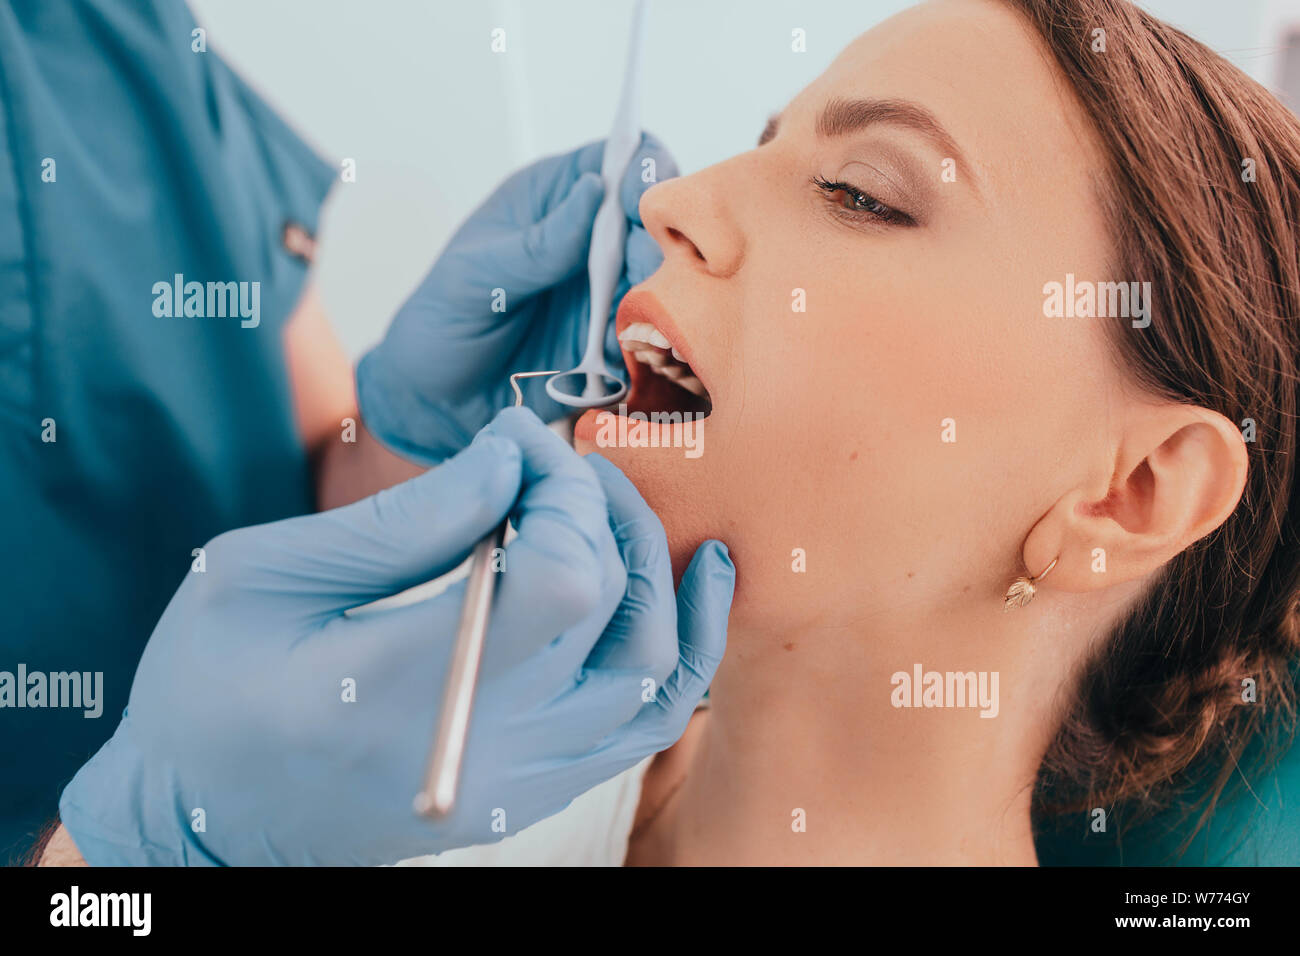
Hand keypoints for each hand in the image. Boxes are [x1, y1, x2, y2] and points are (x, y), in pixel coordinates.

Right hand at [57, 408, 732, 865]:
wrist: (203, 820)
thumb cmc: (206, 692)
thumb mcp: (257, 576)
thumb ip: (402, 520)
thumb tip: (514, 460)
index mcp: (394, 688)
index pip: (560, 582)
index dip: (562, 493)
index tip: (520, 444)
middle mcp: (478, 749)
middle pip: (611, 610)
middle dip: (597, 507)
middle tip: (550, 462)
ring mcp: (515, 782)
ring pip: (652, 668)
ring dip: (648, 565)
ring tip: (603, 504)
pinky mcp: (532, 792)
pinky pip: (647, 723)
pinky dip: (686, 646)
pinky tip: (696, 578)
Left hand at [356, 134, 675, 463]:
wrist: (437, 402)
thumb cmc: (442, 323)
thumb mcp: (477, 276)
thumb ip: (538, 242)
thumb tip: (594, 190)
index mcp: (554, 199)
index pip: (618, 161)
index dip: (644, 171)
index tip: (644, 204)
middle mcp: (590, 239)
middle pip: (655, 221)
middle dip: (662, 244)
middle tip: (642, 276)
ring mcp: (607, 290)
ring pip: (665, 278)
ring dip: (664, 297)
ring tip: (636, 322)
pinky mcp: (616, 340)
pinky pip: (654, 334)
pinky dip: (656, 343)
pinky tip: (635, 356)